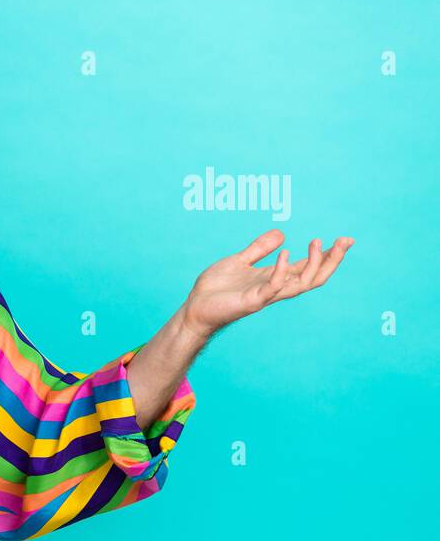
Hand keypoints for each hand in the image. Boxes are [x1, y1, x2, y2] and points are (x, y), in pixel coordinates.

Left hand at [182, 228, 353, 337]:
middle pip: (314, 277)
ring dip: (314, 264)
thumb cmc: (216, 288)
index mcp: (273, 277)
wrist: (195, 307)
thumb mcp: (239, 261)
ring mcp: (265, 295)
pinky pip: (273, 287)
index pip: (308, 267)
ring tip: (318, 243)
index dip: (327, 255)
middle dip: (332, 260)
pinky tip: (285, 253)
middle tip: (346, 241)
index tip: (345, 240)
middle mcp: (275, 288)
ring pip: (301, 284)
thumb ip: (258, 249)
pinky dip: (281, 271)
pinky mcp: (251, 301)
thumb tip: (282, 233)